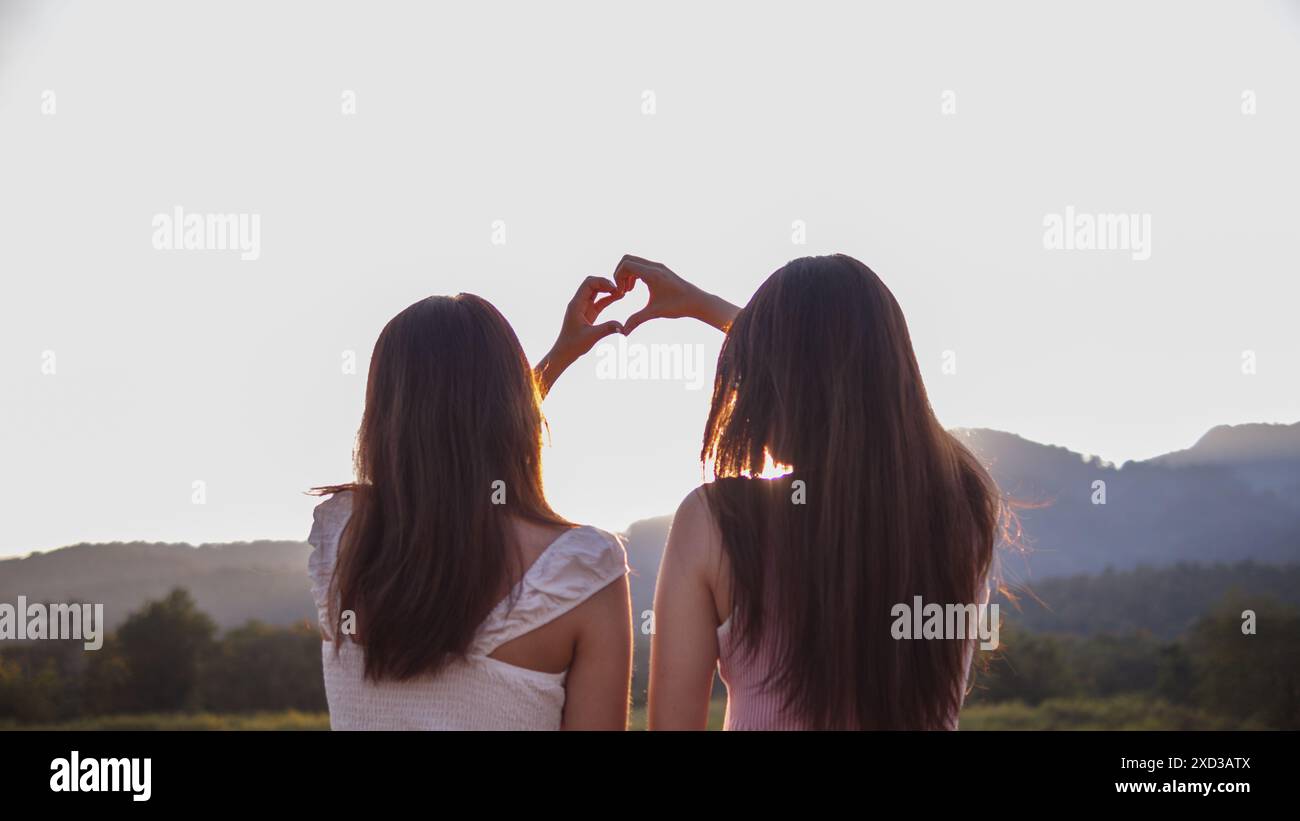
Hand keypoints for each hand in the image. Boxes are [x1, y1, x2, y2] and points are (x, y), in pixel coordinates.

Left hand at [534, 276, 624, 395]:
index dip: (602, 282)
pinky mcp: (588, 313)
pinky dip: (608, 298)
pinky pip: (599, 301)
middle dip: (605, 283)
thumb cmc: (573, 345)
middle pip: (592, 284)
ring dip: (607, 290)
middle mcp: (578, 303)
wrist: (564, 353)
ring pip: (596, 291)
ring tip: (622, 292)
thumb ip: (606, 329)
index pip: (588, 284)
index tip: (615, 288)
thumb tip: (622, 327)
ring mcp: (583, 307)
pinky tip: (619, 297)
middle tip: (620, 289)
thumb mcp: (591, 337)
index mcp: (576, 304)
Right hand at [612, 255, 738, 333]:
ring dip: (627, 274)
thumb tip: (623, 333)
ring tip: (628, 291)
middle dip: (620, 274)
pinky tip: (636, 289)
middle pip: (627, 259)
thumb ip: (636, 320)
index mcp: (652, 274)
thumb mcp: (655, 313)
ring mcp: (658, 266)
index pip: (626, 264)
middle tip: (622, 290)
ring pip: (634, 261)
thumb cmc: (678, 306)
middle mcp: (655, 266)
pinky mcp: (661, 270)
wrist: (697, 301)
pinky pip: (641, 266)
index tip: (621, 292)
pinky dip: (634, 274)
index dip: (617, 277)